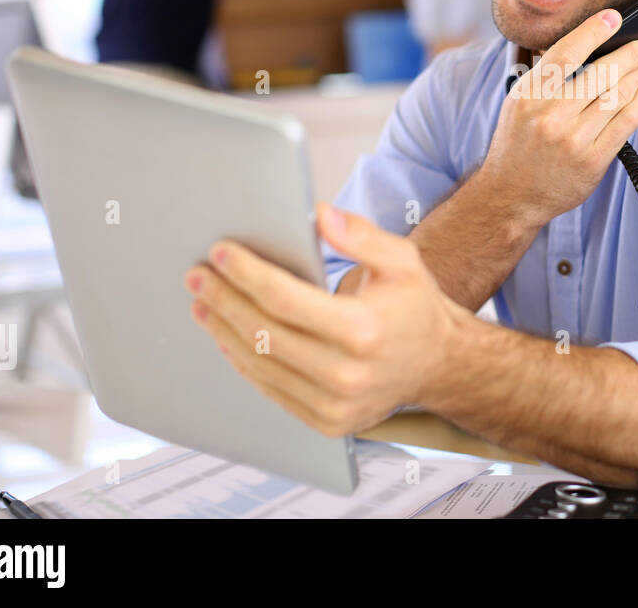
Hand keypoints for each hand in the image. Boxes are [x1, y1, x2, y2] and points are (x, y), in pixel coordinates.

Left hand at [185, 203, 466, 436]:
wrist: (439, 365)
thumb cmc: (415, 307)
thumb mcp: (401, 260)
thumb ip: (360, 235)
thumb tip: (318, 215)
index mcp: (364, 331)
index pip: (285, 300)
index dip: (247, 274)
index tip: (222, 253)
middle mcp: (347, 374)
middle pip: (263, 332)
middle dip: (223, 299)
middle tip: (198, 276)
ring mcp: (334, 404)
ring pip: (260, 364)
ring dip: (224, 331)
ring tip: (204, 303)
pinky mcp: (325, 421)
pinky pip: (270, 389)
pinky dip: (244, 361)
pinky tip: (229, 335)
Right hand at [479, 9, 637, 228]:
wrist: (511, 196)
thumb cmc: (517, 146)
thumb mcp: (518, 104)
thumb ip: (545, 77)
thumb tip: (584, 44)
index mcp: (528, 96)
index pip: (566, 53)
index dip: (593, 30)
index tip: (613, 18)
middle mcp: (550, 117)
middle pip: (601, 73)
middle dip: (631, 53)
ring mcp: (573, 140)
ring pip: (618, 96)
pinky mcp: (592, 161)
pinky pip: (626, 123)